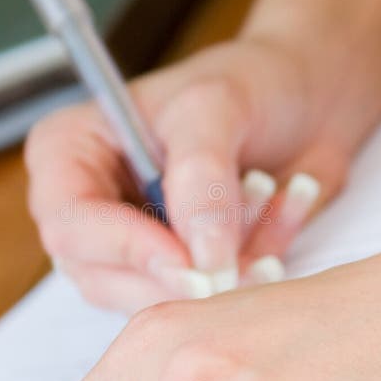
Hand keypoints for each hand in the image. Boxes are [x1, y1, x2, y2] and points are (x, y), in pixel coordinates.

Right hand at [25, 39, 352, 312]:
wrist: (311, 96)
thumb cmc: (252, 81)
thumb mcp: (217, 108)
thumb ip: (200, 178)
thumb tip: (200, 258)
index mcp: (69, 152)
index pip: (70, 226)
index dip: (127, 250)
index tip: (192, 261)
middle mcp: (92, 206)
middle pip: (106, 279)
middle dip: (187, 268)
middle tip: (247, 235)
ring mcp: (134, 243)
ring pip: (159, 298)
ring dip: (228, 261)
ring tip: (267, 191)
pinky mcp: (181, 269)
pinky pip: (208, 300)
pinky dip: (255, 264)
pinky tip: (282, 207)